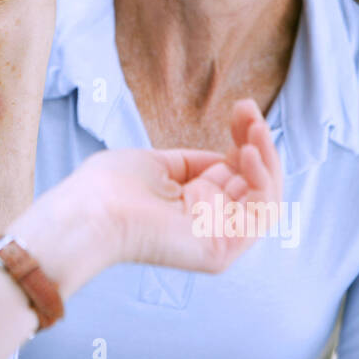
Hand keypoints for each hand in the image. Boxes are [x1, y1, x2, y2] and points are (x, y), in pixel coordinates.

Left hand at [74, 99, 283, 273]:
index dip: (243, 140)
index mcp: (192, 203)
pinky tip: (247, 153)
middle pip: (253, 181)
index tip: (241, 109)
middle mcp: (209, 221)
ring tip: (255, 129)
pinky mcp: (223, 249)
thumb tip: (225, 154)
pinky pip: (260, 215)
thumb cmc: (109, 187)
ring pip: (264, 199)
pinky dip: (262, 181)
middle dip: (257, 142)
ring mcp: (218, 237)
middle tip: (249, 110)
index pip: (235, 172)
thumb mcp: (157, 165)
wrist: (92, 209)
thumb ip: (192, 163)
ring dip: (267, 159)